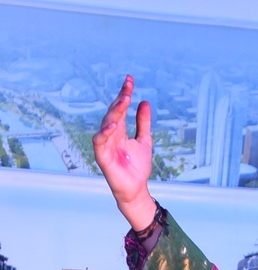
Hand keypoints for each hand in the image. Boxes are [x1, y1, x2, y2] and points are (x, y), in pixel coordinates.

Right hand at [92, 75, 156, 229]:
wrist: (136, 189)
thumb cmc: (137, 167)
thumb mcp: (144, 141)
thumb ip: (143, 123)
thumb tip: (145, 102)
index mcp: (119, 130)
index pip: (120, 108)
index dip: (124, 94)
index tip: (130, 80)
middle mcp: (110, 135)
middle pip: (113, 113)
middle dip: (120, 100)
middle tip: (128, 88)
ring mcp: (105, 145)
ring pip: (106, 125)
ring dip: (114, 112)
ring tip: (124, 101)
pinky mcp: (102, 157)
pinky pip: (100, 143)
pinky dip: (104, 133)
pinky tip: (113, 125)